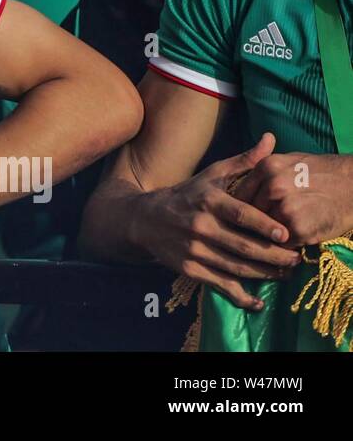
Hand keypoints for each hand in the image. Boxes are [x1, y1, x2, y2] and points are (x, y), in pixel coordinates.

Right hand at [133, 133, 299, 309]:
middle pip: (242, 245)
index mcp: (207, 200)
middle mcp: (199, 225)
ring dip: (264, 274)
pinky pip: (219, 284)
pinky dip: (240, 296)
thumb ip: (244, 162)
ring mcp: (193, 249)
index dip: (263, 225)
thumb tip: (270, 140)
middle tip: (297, 259)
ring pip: (235, 267)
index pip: (240, 214)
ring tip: (286, 273)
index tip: (285, 233)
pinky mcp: (189, 268)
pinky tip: (258, 301)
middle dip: (274, 255)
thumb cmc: (187, 195)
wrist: (144, 219)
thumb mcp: (211, 175)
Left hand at [234, 150, 352, 246]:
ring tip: (270, 239)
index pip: (238, 195)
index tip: (241, 217)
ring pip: (262, 229)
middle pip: (248, 214)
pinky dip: (283, 245)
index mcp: (266, 167)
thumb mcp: (289, 161)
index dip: (240, 208)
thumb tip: (239, 189)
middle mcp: (272, 186)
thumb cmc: (322, 173)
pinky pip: (280, 243)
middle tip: (251, 232)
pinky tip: (290, 242)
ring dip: (266, 236)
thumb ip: (262, 172)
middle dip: (251, 224)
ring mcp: (285, 208)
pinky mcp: (299, 228)